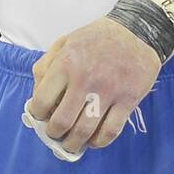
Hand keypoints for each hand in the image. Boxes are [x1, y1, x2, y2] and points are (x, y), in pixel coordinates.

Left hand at [28, 16, 161, 154]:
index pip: (42, 101)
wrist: (137, 30)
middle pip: (62, 122)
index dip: (37, 115)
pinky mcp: (128, 99)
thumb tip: (36, 96)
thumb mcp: (65, 41)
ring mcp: (108, 90)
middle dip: (54, 134)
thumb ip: (46, 66)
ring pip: (85, 132)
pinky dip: (99, 142)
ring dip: (74, 144)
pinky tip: (94, 139)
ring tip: (72, 144)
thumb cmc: (96, 37)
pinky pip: (110, 131)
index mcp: (66, 62)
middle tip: (55, 135)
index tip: (40, 117)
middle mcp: (85, 78)